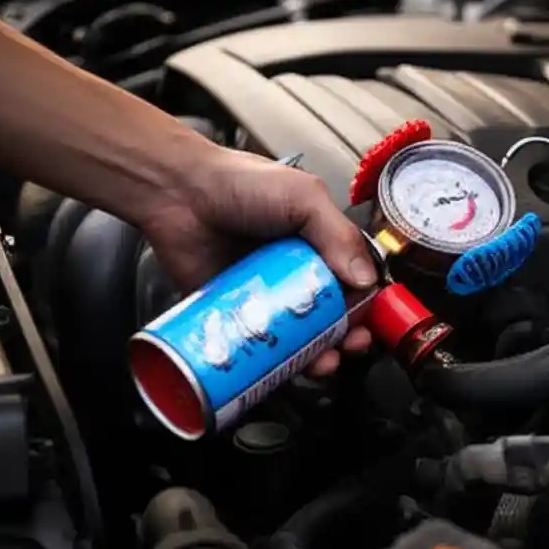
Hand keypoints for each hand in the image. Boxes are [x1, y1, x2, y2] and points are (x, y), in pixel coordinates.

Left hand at [140, 145, 377, 376]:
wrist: (178, 193)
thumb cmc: (240, 183)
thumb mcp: (303, 197)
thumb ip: (339, 234)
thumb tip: (366, 279)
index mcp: (320, 242)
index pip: (355, 280)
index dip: (366, 304)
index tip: (370, 321)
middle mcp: (298, 271)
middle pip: (333, 314)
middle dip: (346, 336)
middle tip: (349, 345)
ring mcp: (268, 295)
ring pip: (301, 336)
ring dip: (317, 354)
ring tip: (322, 362)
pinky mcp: (238, 314)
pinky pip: (260, 343)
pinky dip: (274, 360)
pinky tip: (284, 366)